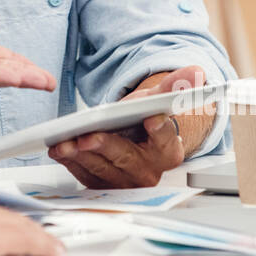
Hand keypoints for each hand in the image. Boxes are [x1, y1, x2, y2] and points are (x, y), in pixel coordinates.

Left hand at [47, 66, 215, 188]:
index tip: (153, 118)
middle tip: (89, 137)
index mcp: (168, 151)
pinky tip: (58, 148)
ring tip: (64, 142)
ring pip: (100, 169)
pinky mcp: (102, 184)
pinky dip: (70, 162)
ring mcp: (123, 181)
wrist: (132, 135)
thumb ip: (177, 86)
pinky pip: (84, 175)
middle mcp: (147, 172)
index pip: (166, 141)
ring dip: (80, 156)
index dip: (160, 130)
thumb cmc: (146, 117)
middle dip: (106, 146)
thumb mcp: (159, 99)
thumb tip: (198, 71)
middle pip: (126, 159)